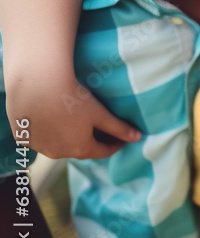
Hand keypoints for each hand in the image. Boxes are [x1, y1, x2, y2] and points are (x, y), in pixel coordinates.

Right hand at [5, 73, 140, 158]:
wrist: (36, 84)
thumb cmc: (73, 98)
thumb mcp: (100, 113)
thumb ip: (119, 128)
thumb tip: (139, 138)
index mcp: (80, 149)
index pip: (103, 151)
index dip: (115, 144)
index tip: (123, 137)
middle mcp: (58, 153)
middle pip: (80, 149)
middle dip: (93, 140)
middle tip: (102, 128)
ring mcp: (39, 147)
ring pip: (59, 145)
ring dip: (69, 137)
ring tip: (77, 123)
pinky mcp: (23, 137)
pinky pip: (41, 138)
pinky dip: (50, 132)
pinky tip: (54, 118)